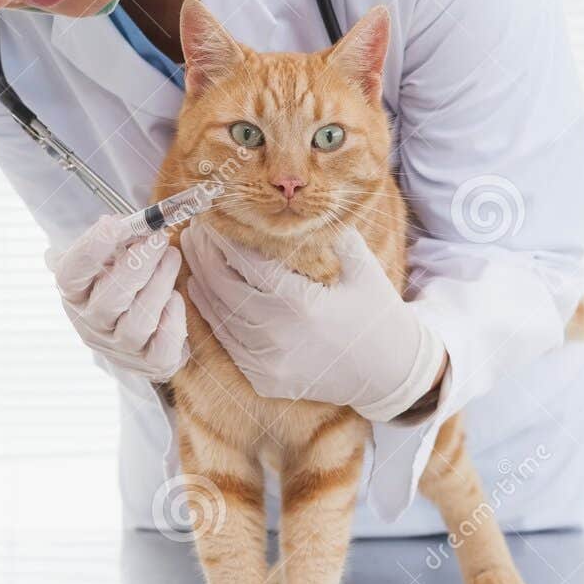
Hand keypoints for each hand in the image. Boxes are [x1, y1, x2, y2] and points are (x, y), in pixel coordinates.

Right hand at [45, 215, 188, 382]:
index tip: (115, 222)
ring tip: (172, 257)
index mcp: (74, 295)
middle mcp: (91, 324)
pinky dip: (173, 317)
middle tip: (159, 238)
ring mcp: (119, 347)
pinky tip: (175, 298)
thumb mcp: (109, 260)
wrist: (139, 337)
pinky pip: (163, 344)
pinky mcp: (149, 363)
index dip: (91, 248)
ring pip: (138, 321)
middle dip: (138, 264)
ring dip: (160, 284)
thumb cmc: (122, 285)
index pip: (71, 275)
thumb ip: (112, 241)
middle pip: (109, 299)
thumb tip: (117, 222)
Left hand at [180, 224, 444, 419]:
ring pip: (219, 318)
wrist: (390, 374)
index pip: (246, 263)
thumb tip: (302, 202)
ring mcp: (269, 364)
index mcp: (300, 303)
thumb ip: (330, 233)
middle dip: (203, 257)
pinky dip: (214, 317)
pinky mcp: (265, 381)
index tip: (212, 219)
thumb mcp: (362, 266)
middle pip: (222, 289)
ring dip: (202, 285)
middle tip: (194, 234)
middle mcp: (278, 336)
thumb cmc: (377, 314)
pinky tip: (206, 295)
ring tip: (194, 259)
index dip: (223, 239)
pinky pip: (228, 345)